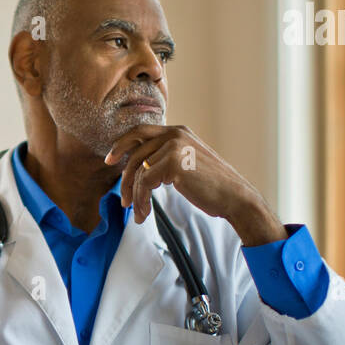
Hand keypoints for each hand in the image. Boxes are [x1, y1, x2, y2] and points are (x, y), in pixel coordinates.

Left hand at [104, 124, 287, 246]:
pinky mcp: (173, 163)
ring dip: (135, 196)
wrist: (235, 197)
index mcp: (178, 131)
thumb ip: (165, 157)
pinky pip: (145, 183)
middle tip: (124, 200)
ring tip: (138, 213)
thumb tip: (139, 168)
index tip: (109, 159)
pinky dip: (142, 201)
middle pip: (135, 154)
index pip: (140, 131)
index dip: (121, 144)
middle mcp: (175, 134)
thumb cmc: (212, 186)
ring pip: (139, 172)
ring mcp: (174, 146)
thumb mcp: (187, 162)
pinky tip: (145, 213)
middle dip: (125, 179)